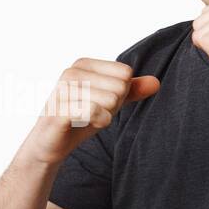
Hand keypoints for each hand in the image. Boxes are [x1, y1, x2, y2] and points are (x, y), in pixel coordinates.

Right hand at [22, 58, 159, 164]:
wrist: (51, 144)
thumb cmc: (79, 119)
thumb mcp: (109, 102)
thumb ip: (132, 91)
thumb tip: (156, 83)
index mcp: (83, 64)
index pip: (125, 74)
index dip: (119, 94)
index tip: (99, 102)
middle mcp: (71, 72)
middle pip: (120, 86)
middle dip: (112, 106)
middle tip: (92, 113)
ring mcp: (63, 89)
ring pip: (110, 99)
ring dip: (104, 115)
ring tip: (86, 119)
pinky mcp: (59, 109)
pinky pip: (96, 111)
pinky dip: (99, 122)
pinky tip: (86, 124)